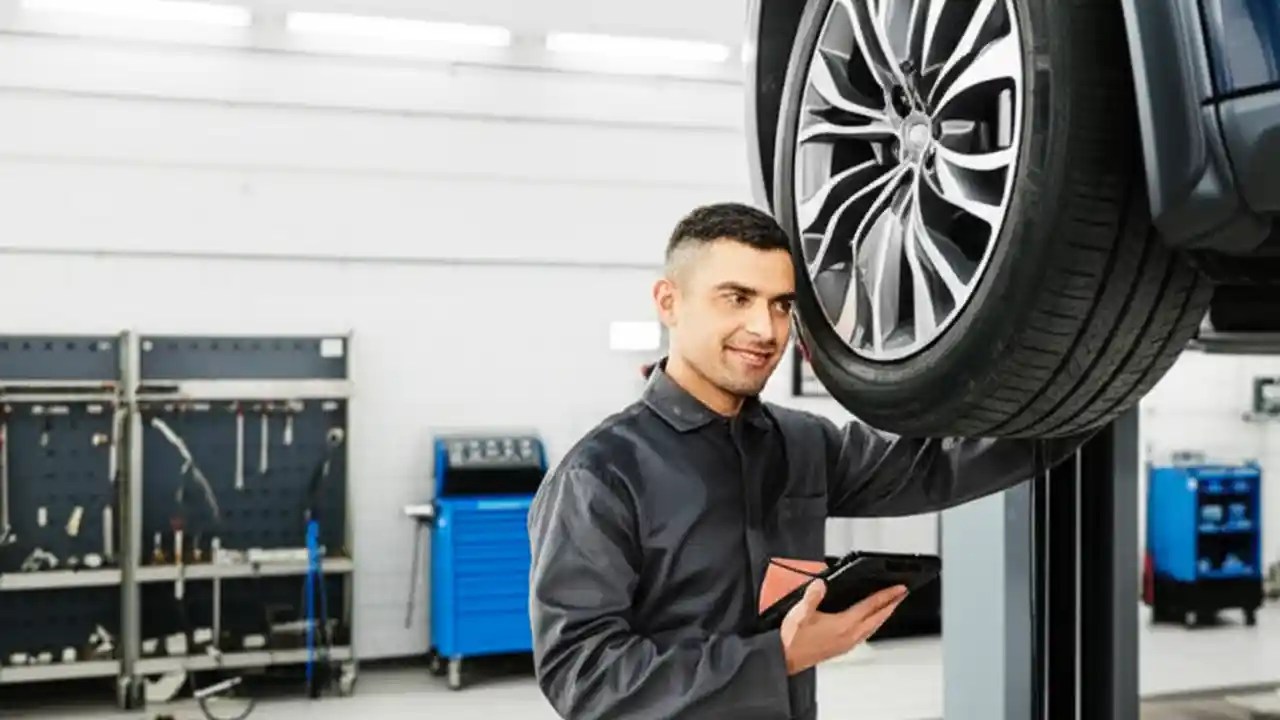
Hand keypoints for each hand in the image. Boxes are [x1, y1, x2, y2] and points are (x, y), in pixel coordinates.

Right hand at [779, 580, 907, 675]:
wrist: (786, 658)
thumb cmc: (793, 640)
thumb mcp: (801, 613)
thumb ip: (812, 597)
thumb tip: (821, 584)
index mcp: (843, 625)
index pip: (871, 607)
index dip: (886, 596)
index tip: (899, 589)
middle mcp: (849, 636)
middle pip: (877, 618)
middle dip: (891, 605)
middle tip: (902, 595)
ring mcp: (847, 644)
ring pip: (873, 628)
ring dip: (884, 616)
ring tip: (890, 607)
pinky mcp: (842, 648)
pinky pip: (865, 634)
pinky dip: (873, 625)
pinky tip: (869, 623)